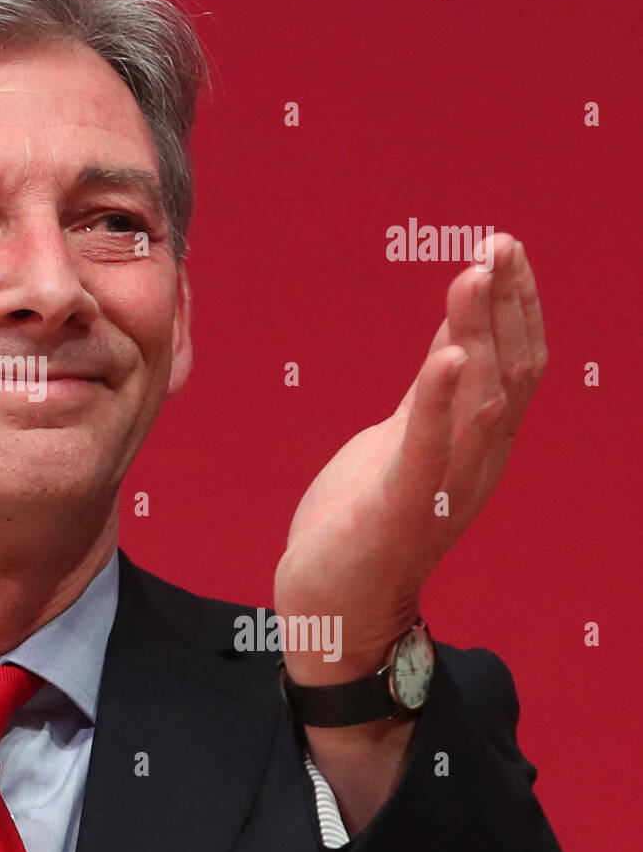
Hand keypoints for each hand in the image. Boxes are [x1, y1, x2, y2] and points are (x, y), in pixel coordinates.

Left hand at [274, 234, 546, 680]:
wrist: (335, 608)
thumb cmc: (365, 523)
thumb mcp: (402, 441)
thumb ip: (432, 395)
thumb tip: (456, 336)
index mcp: (476, 446)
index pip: (514, 364)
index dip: (515, 305)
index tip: (504, 247)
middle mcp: (476, 464)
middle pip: (510, 372)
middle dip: (507, 303)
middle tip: (500, 243)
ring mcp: (444, 489)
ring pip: (482, 401)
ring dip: (481, 334)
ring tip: (477, 274)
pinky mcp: (402, 511)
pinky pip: (430, 452)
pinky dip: (442, 402)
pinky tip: (448, 356)